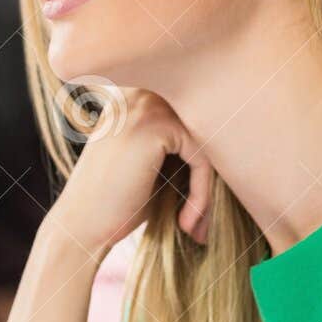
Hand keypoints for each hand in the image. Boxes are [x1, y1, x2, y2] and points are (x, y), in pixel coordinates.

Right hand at [46, 88, 214, 253]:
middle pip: (205, 127)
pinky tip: (186, 223)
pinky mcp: (155, 126)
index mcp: (133, 98)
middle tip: (204, 221)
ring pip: (207, 142)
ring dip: (208, 189)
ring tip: (196, 225)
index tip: (200, 210)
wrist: (80, 229)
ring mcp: (144, 105)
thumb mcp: (151, 167)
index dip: (204, 164)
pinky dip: (202, 195)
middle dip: (211, 176)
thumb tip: (240, 145)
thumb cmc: (115, 205)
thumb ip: (182, 148)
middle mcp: (137, 93)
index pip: (193, 120)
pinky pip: (202, 157)